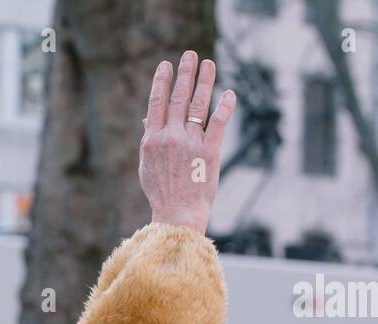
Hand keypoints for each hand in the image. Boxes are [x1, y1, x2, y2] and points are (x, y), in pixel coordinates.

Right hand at [139, 50, 236, 234]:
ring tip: (209, 64)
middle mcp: (170, 138)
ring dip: (205, 81)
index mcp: (152, 140)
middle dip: (185, 73)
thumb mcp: (147, 165)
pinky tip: (230, 93)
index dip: (162, 81)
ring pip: (199, 105)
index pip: (157, 103)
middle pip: (179, 98)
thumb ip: (149, 138)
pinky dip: (225, 107)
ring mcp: (191, 144)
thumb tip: (148, 117)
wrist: (177, 214)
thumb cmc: (161, 192)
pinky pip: (219, 123)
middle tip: (190, 55)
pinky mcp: (210, 152)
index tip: (166, 65)